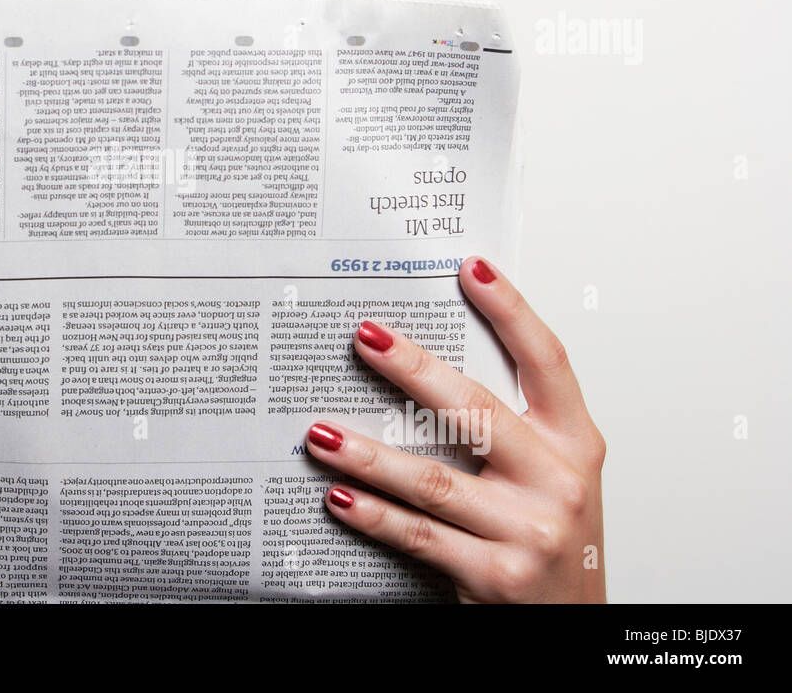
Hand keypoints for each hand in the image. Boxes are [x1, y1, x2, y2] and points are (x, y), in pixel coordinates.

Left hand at [305, 257, 605, 601]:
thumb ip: (514, 427)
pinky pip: (419, 536)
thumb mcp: (554, 476)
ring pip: (434, 479)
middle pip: (477, 411)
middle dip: (415, 369)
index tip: (471, 268)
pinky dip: (374, 514)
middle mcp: (560, 482)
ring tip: (321, 433)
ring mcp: (530, 531)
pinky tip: (338, 496)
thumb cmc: (555, 541)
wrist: (576, 629)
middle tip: (364, 337)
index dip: (512, 310)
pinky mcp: (496, 576)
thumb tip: (429, 366)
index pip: (546, 361)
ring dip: (370, 453)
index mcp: (575, 444)